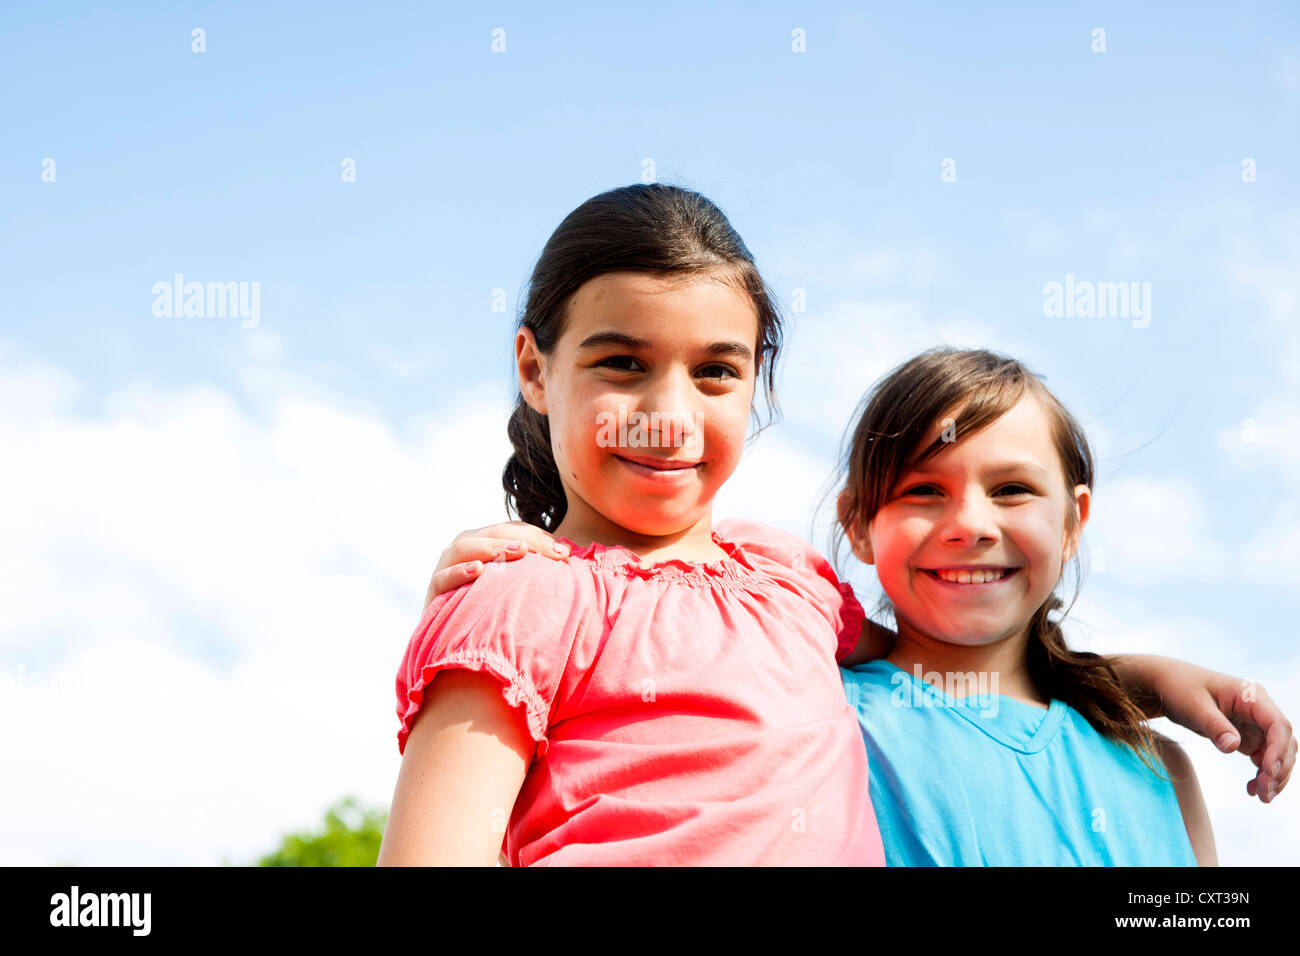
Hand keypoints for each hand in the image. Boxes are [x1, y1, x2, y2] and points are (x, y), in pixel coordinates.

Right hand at [424, 522, 569, 608]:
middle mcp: (464, 550)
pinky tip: (478, 570)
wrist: (455, 643)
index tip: (564, 552)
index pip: (511, 530)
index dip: (537, 536)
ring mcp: (445, 568)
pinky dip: (458, 572)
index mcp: (484, 543)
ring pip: (464, 547)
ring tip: (517, 552)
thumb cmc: (492, 611)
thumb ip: (534, 568)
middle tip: (548, 550)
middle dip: (521, 539)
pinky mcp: (434, 591)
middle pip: (491, 533)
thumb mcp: (514, 586)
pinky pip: (442, 578)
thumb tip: (568, 554)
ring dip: (491, 547)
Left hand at [1136, 656, 1294, 803]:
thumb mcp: (1193, 705)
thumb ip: (1214, 725)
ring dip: (1274, 776)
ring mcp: (1254, 724)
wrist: (1164, 685)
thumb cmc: (1178, 688)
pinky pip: (1262, 758)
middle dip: (1279, 768)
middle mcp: (1259, 710)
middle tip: (1264, 792)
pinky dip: (1262, 775)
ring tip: (1261, 796)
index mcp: (1252, 696)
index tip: (1268, 772)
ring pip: (1277, 753)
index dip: (1278, 750)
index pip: (1278, 725)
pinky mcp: (1246, 735)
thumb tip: (1233, 746)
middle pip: (1284, 742)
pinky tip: (1252, 789)